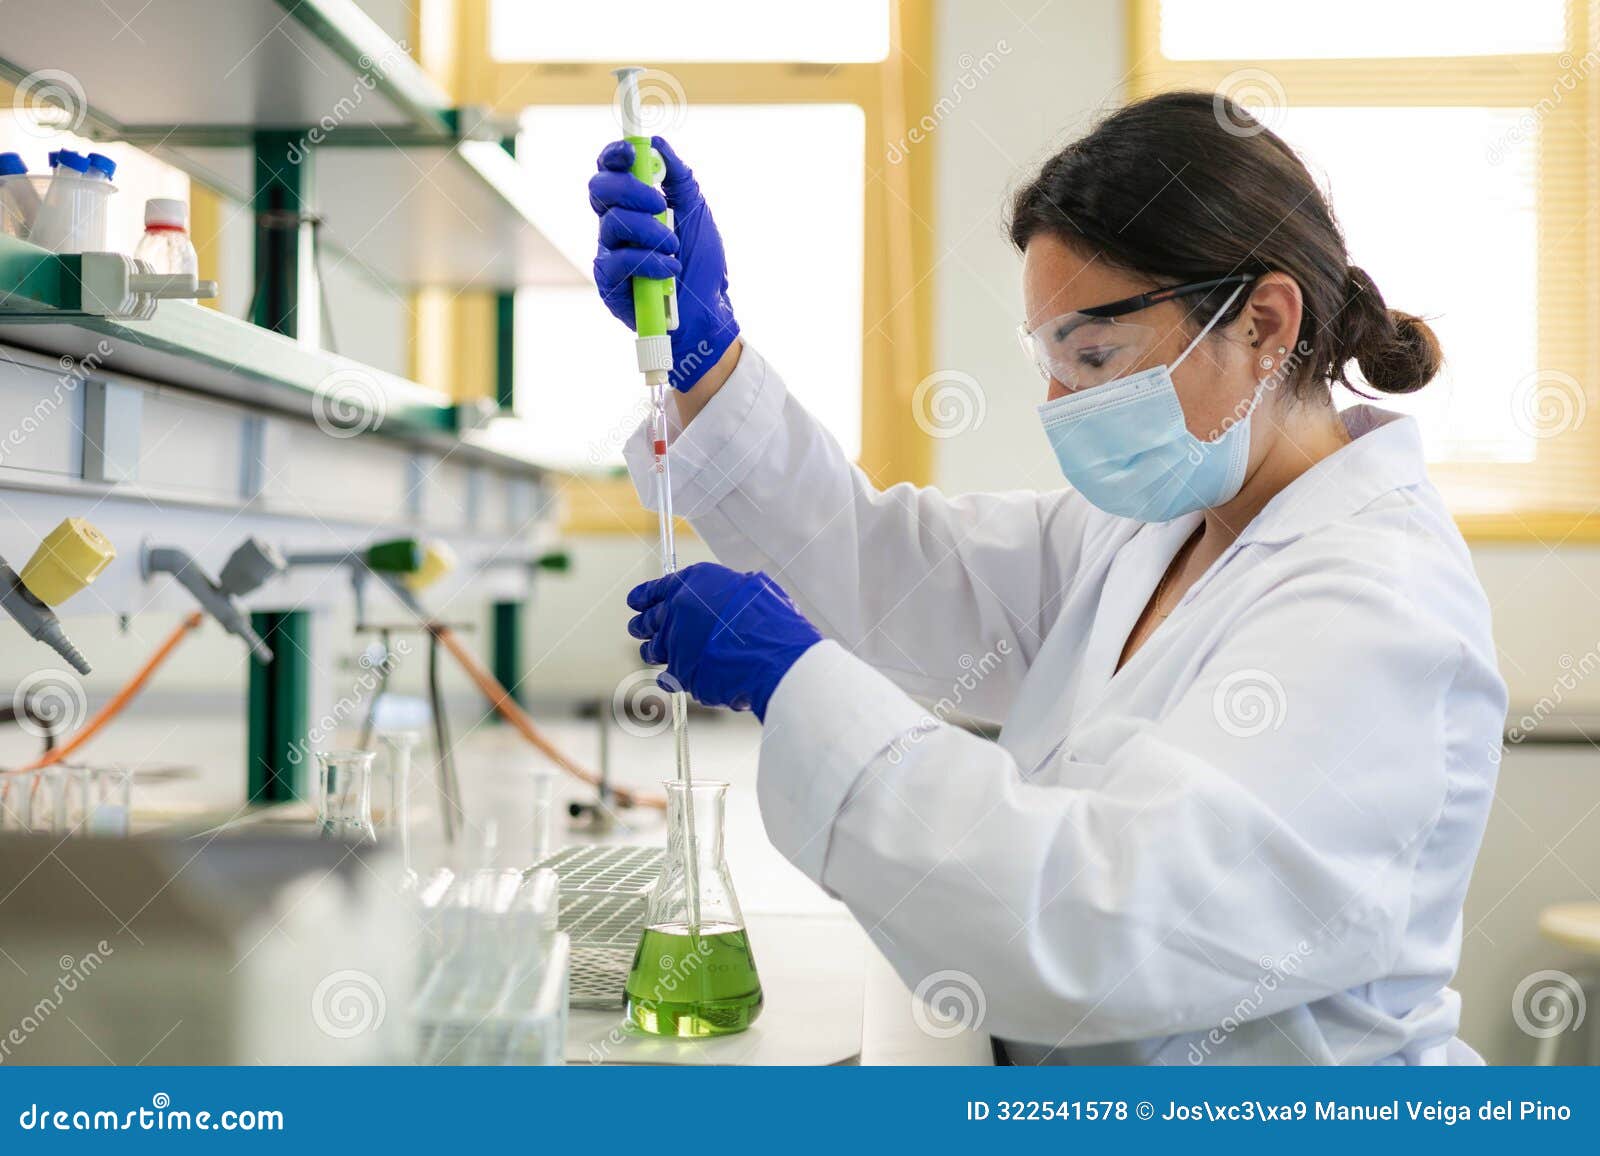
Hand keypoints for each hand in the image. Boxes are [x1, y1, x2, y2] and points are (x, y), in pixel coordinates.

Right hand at [590, 137, 739, 391]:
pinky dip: (649, 260)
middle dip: (631, 189)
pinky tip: (670, 268)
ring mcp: (610, 252)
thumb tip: (658, 143)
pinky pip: (618, 260)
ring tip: (675, 247)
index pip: (610, 170)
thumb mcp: (698, 212)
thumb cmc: (701, 263)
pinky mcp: (609, 282)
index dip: (614, 155)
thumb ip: (679, 177)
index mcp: (633, 203)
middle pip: (600, 189)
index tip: (630, 151)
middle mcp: (616, 224)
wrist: (708, 311)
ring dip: (651, 231)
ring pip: (613, 223)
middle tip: (660, 204)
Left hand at [627, 563, 822, 719]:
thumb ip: (724, 593)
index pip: (656, 589)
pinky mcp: (680, 673)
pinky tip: (674, 679)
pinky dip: (670, 679)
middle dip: (642, 625)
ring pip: (652, 649)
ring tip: (652, 653)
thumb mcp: (750, 589)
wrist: (775, 655)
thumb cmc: (771, 619)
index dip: (644, 596)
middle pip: (649, 620)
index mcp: (692, 583)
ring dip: (652, 651)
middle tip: (637, 628)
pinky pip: (667, 677)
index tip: (635, 602)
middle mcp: (677, 609)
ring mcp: (675, 642)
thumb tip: (723, 599)